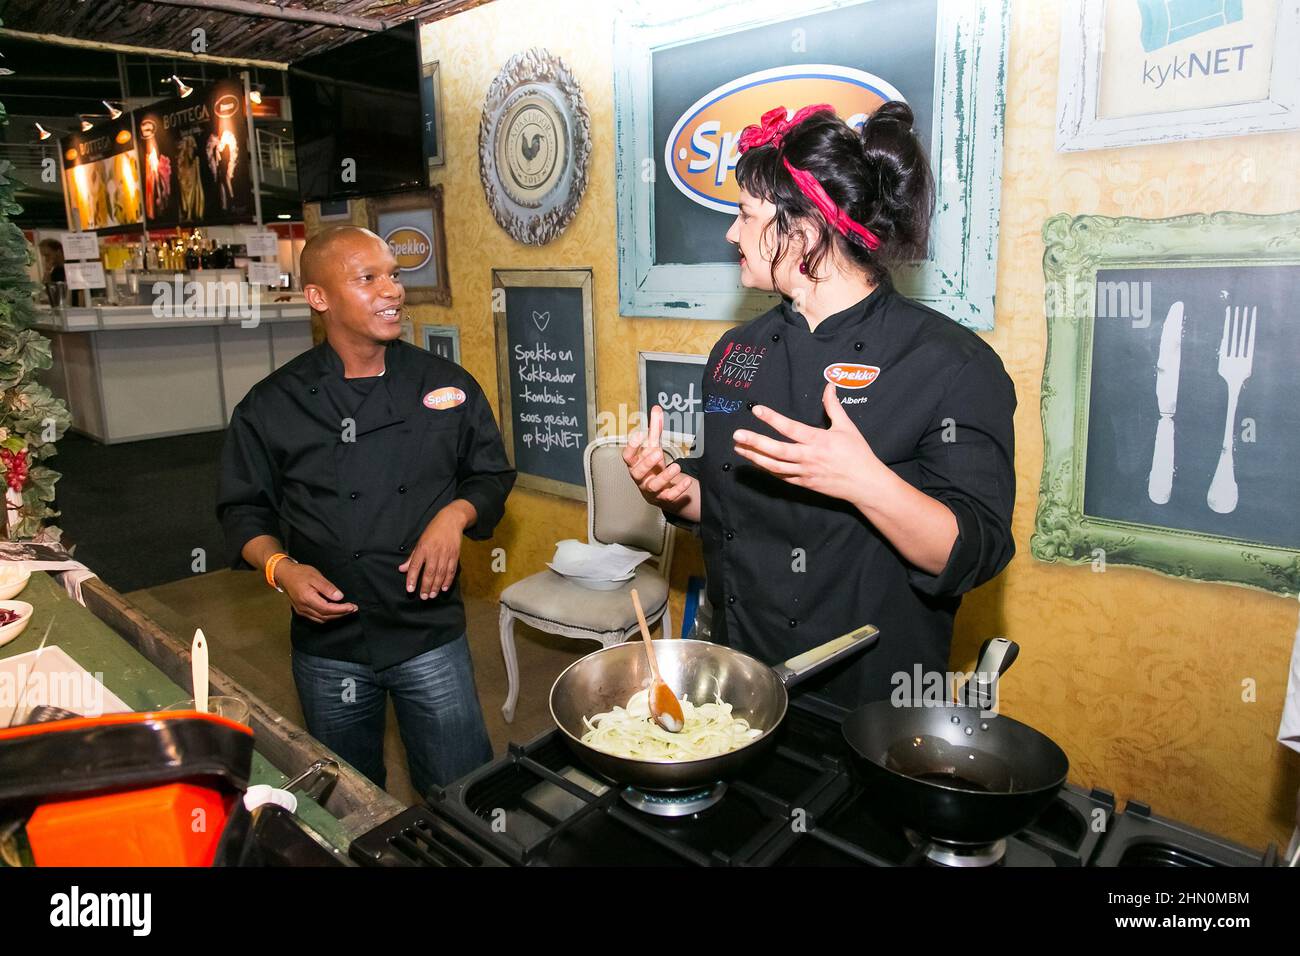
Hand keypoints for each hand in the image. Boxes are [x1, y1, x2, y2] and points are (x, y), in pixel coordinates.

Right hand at [275, 562, 357, 623]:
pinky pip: (316, 618)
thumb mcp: (315, 576)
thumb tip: (339, 597)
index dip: (341, 610)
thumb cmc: (300, 573)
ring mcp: (302, 611)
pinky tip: (333, 612)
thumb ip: (327, 588)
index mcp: (307, 599)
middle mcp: (304, 608)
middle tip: (352, 609)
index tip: (352, 607)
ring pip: (321, 619)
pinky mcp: (301, 610)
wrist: (285, 574)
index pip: (328, 609)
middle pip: (326, 616)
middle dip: (341, 614)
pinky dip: (326, 616)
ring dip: (334, 616)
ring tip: (346, 610)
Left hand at [399, 500, 473, 598]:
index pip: (415, 565)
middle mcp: (434, 551)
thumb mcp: (420, 542)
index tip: (409, 589)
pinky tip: (444, 588)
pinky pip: (451, 570)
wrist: (450, 520)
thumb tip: (401, 569)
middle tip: (423, 597)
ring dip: (436, 586)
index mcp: (423, 548)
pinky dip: (448, 580)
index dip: (412, 578)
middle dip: (426, 586)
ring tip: (432, 595)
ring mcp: (445, 553)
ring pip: (441, 573)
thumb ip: (412, 558)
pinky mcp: (455, 555)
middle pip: (429, 572)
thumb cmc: (433, 531)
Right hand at [623, 405, 694, 508]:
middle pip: (637, 473)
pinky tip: (687, 481)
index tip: (639, 435)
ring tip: (677, 466)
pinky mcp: (663, 498)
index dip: (631, 447)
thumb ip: (654, 429)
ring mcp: (651, 489)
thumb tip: (656, 408)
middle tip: (658, 452)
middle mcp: (640, 477)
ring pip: (653, 486)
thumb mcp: (653, 447)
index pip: (627, 457)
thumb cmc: (652, 466)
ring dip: (665, 476)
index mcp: (635, 464)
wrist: (660, 490)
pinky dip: (678, 489)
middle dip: (647, 463)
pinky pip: (669, 496)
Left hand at [732, 382, 883, 506]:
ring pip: (775, 466)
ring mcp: (805, 472)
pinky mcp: (804, 484)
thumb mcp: (846, 427)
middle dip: (755, 442)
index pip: (790, 427)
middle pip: (777, 450)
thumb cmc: (857, 454)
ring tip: (739, 449)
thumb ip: (833, 406)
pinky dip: (767, 469)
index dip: (772, 418)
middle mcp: (809, 457)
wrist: (865, 484)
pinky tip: (756, 462)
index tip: (757, 410)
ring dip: (755, 457)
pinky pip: (781, 476)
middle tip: (737, 435)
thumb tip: (829, 385)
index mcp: (819, 440)